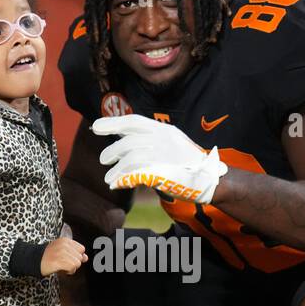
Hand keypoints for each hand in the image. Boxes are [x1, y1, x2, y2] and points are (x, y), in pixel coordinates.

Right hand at [41, 227, 86, 275]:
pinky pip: (73, 268)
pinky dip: (69, 271)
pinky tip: (62, 269)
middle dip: (74, 262)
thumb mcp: (62, 251)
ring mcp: (62, 252)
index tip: (67, 258)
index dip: (76, 256)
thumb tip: (86, 258)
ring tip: (61, 266)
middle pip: (80, 257)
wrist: (33, 260)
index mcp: (65, 240)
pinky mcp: (60, 261)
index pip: (81, 249)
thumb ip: (74, 253)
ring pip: (78, 263)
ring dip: (71, 268)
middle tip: (62, 262)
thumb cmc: (48, 256)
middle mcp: (64, 245)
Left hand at [92, 114, 227, 203]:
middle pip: (129, 142)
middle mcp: (163, 140)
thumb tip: (122, 135)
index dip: (113, 123)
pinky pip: (136, 174)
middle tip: (104, 160)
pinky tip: (116, 184)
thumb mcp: (170, 142)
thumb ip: (149, 138)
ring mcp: (164, 156)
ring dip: (116, 170)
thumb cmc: (187, 163)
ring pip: (130, 159)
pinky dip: (123, 179)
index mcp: (164, 130)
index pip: (133, 121)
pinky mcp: (163, 173)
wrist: (209, 179)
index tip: (96, 127)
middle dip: (112, 151)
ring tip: (109, 178)